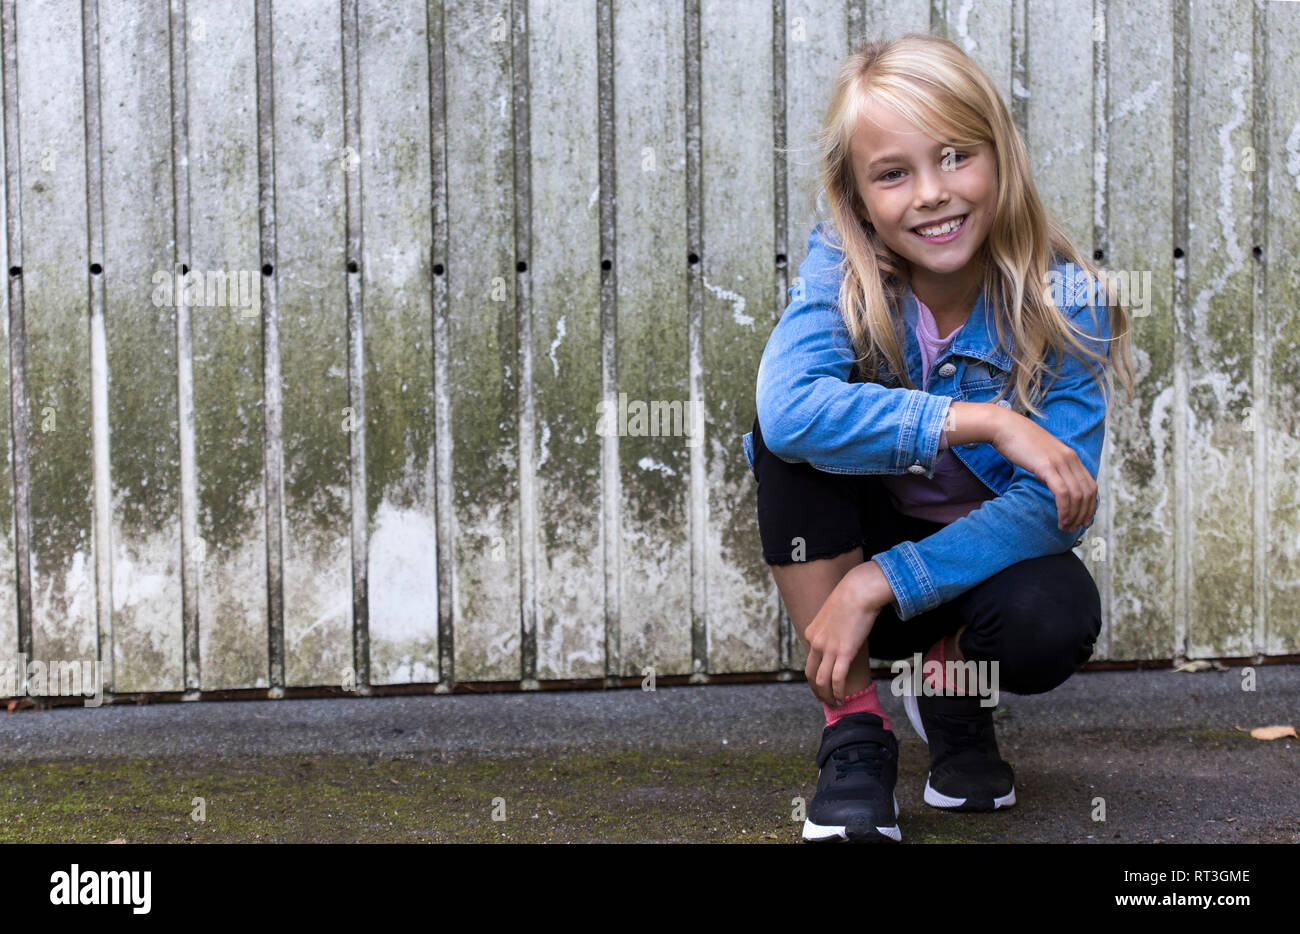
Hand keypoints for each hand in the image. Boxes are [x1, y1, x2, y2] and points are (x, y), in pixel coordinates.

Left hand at [803, 564, 888, 706]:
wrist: (858, 591)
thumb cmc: (851, 598)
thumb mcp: (833, 615)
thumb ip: (832, 629)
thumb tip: (841, 638)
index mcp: (811, 634)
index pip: (809, 661)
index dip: (816, 676)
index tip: (824, 684)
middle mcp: (816, 643)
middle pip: (810, 675)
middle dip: (817, 691)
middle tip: (826, 700)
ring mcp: (828, 649)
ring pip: (822, 681)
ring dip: (827, 695)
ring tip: (835, 704)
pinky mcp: (843, 652)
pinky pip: (837, 679)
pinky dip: (839, 691)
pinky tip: (843, 698)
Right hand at [988, 407, 1096, 532]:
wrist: (1003, 427)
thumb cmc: (1016, 441)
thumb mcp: (1041, 454)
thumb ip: (1051, 466)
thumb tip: (1052, 482)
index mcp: (1071, 456)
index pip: (1091, 485)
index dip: (1090, 506)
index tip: (1083, 520)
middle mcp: (1070, 458)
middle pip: (1088, 492)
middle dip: (1084, 514)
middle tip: (1075, 528)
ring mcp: (1060, 461)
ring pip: (1078, 495)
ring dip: (1074, 515)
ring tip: (1065, 527)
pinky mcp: (1047, 466)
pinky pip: (1063, 493)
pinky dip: (1064, 510)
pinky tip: (1060, 520)